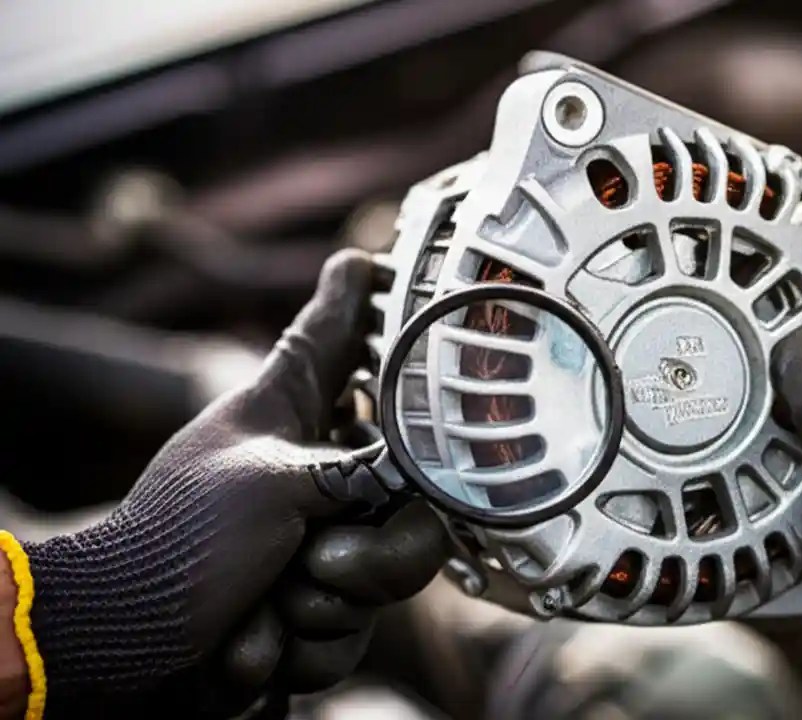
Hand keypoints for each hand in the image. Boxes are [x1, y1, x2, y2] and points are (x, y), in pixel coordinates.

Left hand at [20, 250, 445, 716]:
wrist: (134, 637)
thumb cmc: (183, 541)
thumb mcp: (274, 486)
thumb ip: (357, 472)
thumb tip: (412, 473)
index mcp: (284, 411)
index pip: (331, 335)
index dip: (356, 298)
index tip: (372, 258)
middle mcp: (312, 467)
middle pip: (405, 486)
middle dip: (375, 553)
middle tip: (320, 562)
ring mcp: (319, 537)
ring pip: (391, 570)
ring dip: (328, 608)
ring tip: (271, 606)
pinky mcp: (314, 601)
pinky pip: (355, 627)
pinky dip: (309, 647)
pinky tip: (259, 641)